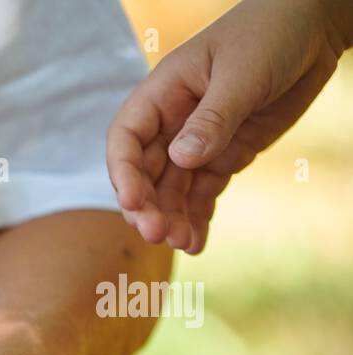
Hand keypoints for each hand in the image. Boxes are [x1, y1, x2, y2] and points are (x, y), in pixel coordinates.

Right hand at [107, 0, 348, 254]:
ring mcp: (198, 142)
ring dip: (172, 219)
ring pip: (172, 190)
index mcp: (163, 93)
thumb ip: (213, 118)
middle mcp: (173, 122)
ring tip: (183, 244)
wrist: (313, 28)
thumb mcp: (242, 73)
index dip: (124, 173)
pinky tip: (197, 242)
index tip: (133, 203)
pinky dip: (198, 218)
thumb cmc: (271, 33)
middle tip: (158, 235)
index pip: (127, 139)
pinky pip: (202, 194)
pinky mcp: (224, 156)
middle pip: (146, 173)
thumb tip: (182, 159)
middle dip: (147, 206)